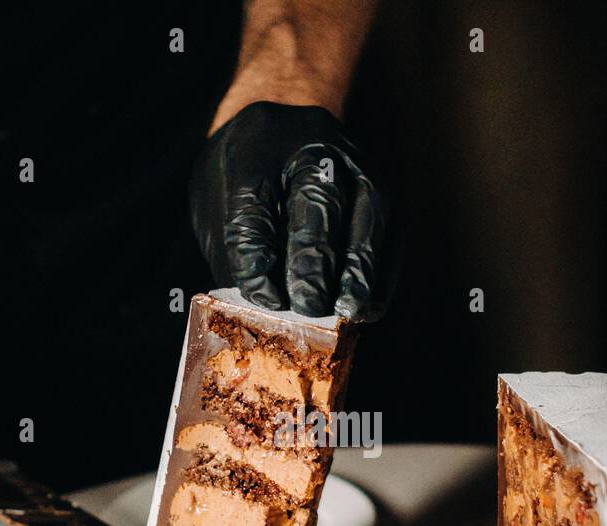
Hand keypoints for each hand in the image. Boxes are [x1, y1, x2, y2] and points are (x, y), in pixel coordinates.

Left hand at [189, 101, 387, 320]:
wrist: (279, 136)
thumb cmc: (241, 183)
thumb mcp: (215, 202)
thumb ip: (232, 245)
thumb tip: (261, 302)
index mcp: (252, 146)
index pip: (253, 199)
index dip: (259, 252)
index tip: (264, 296)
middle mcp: (308, 142)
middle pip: (318, 195)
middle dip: (314, 256)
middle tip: (307, 304)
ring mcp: (353, 159)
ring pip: (367, 207)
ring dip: (359, 265)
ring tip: (347, 309)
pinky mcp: (380, 186)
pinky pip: (391, 227)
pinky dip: (383, 270)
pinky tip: (369, 305)